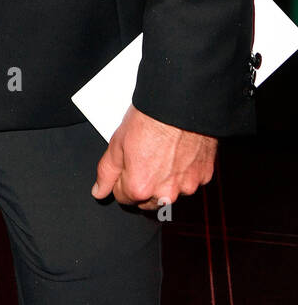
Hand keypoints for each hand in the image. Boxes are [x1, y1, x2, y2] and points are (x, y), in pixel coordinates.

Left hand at [92, 104, 217, 209]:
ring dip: (165, 181)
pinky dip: (184, 172)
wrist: (181, 104)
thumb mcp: (117, 143)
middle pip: (147, 200)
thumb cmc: (150, 119)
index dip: (121, 180)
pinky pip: (190, 180)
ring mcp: (187, 186)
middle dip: (143, 185)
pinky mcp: (204, 176)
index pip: (123, 198)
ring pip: (170, 192)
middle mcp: (165, 194)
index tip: (126, 166)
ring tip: (162, 154)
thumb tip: (100, 190)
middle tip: (144, 158)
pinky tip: (179, 153)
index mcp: (139, 187)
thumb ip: (106, 172)